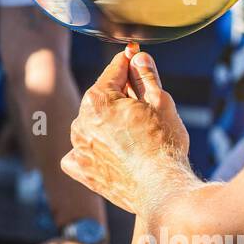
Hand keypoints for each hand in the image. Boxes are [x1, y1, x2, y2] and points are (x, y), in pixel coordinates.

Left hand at [61, 44, 189, 213]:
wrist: (162, 188)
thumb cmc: (164, 144)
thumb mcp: (160, 101)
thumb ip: (145, 75)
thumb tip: (137, 57)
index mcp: (97, 99)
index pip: (115, 70)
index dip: (131, 62)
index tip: (137, 56)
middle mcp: (80, 121)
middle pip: (103, 98)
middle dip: (122, 97)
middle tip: (147, 108)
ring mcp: (79, 147)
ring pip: (93, 124)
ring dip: (108, 124)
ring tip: (135, 137)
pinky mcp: (82, 171)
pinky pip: (80, 154)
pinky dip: (92, 151)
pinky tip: (111, 154)